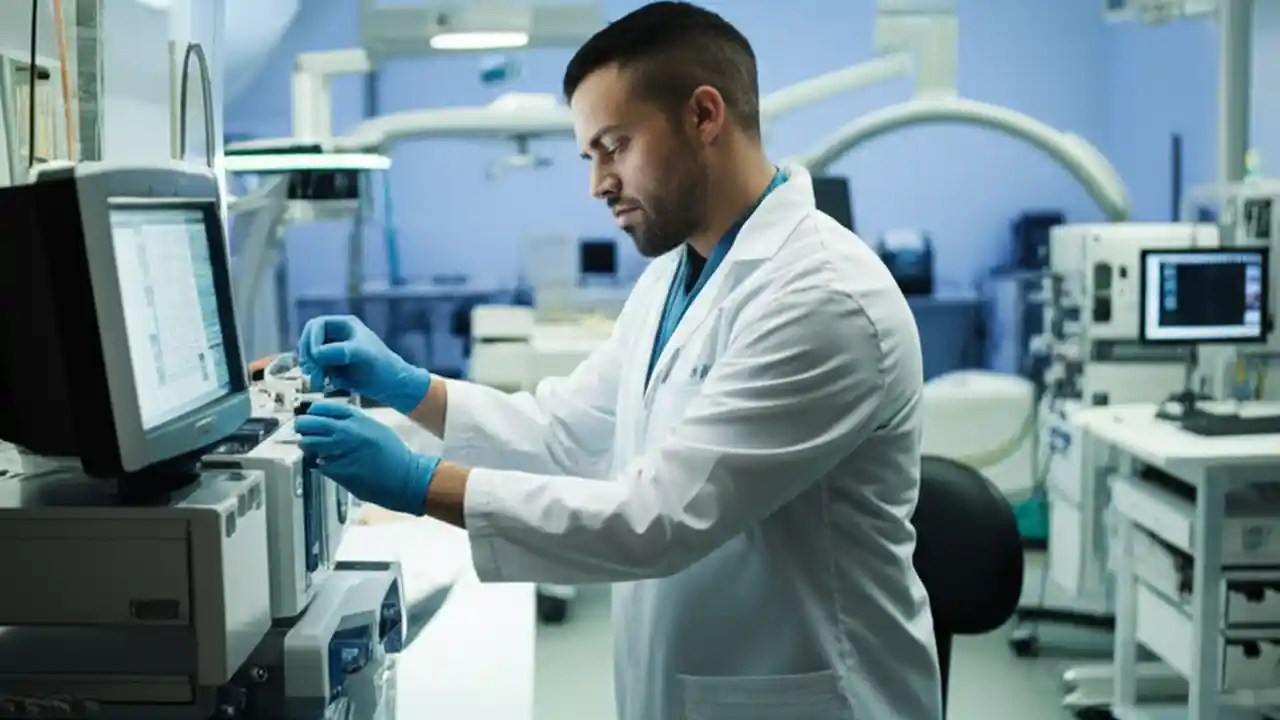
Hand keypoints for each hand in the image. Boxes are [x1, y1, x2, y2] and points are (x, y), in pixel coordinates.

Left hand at [295, 401, 438, 515]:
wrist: (404, 477)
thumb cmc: (392, 454)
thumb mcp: (375, 428)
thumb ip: (353, 422)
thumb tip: (329, 421)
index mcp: (358, 419)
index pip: (322, 408)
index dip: (312, 412)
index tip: (310, 416)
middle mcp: (347, 432)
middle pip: (309, 424)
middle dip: (302, 428)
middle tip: (302, 432)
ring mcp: (340, 451)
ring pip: (308, 444)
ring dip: (308, 447)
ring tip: (316, 450)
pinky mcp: (337, 470)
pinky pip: (318, 464)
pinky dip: (321, 464)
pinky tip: (333, 465)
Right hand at [297, 315, 430, 413]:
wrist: (392, 386)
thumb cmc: (381, 366)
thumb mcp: (362, 355)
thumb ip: (340, 350)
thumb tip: (318, 353)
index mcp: (345, 325)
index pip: (316, 325)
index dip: (311, 339)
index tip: (317, 356)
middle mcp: (338, 336)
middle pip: (309, 340)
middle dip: (308, 356)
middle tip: (311, 372)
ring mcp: (334, 351)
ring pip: (310, 356)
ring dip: (310, 368)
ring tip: (318, 383)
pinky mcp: (334, 367)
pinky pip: (316, 369)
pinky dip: (317, 376)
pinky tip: (326, 385)